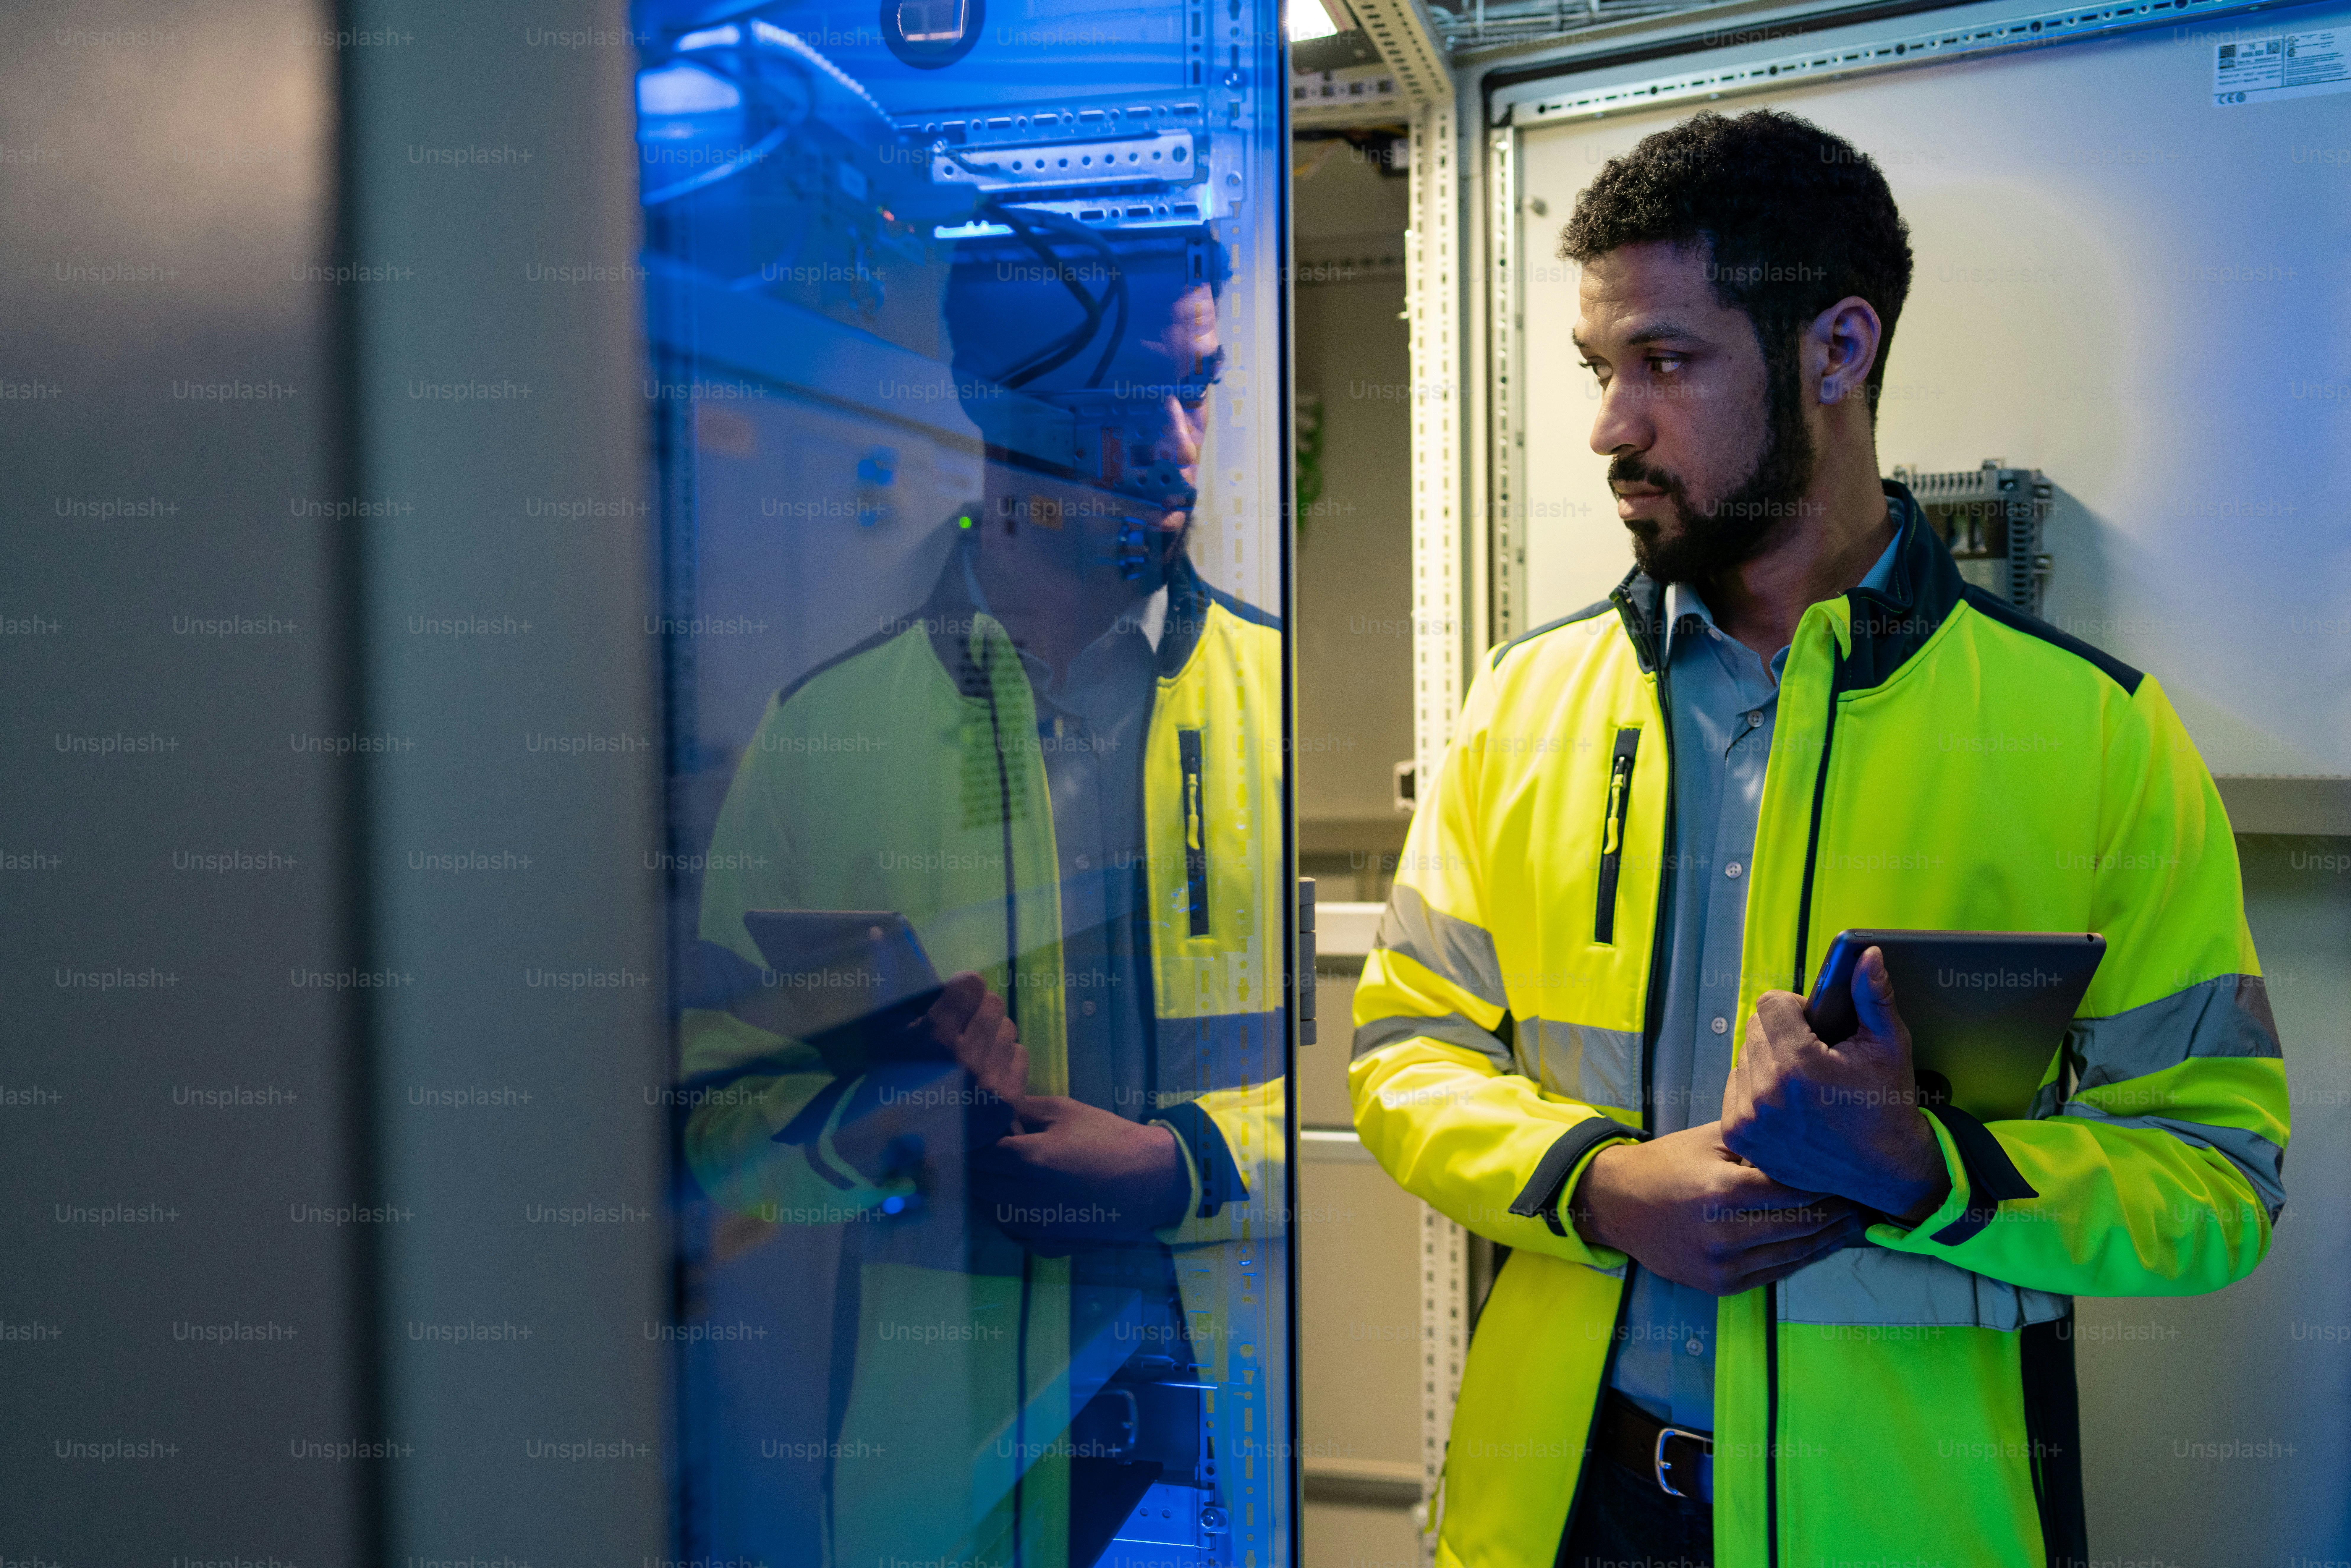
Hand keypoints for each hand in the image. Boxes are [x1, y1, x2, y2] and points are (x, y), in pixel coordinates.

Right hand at [827, 974, 1024, 1185]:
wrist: (899, 1139)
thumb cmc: (887, 1077)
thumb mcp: (881, 1028)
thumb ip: (885, 980)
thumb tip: (878, 932)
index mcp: (934, 1037)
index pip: (972, 983)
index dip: (960, 990)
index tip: (950, 1002)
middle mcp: (964, 1059)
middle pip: (993, 1004)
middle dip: (976, 1012)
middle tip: (959, 1029)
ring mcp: (988, 1082)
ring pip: (1008, 1029)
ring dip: (991, 1035)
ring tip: (969, 1052)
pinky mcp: (1005, 1102)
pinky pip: (1020, 1056)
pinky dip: (1004, 1060)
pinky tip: (981, 1072)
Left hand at [972, 1096, 1190, 1250]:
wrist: (1153, 1181)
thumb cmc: (1109, 1138)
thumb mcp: (1065, 1110)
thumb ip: (1021, 1109)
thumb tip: (990, 1111)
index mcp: (1027, 1160)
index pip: (974, 1154)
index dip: (967, 1142)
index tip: (969, 1133)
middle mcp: (1024, 1199)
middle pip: (976, 1184)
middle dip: (973, 1167)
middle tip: (980, 1153)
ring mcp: (1035, 1228)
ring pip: (988, 1211)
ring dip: (986, 1192)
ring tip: (997, 1175)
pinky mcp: (1047, 1246)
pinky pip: (1011, 1232)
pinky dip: (1006, 1216)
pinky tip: (1019, 1200)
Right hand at [1570, 1122, 1869, 1296]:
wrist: (1617, 1205)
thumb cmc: (1667, 1164)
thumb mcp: (1711, 1140)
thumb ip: (1760, 1146)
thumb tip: (1812, 1153)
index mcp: (1721, 1190)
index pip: (1796, 1192)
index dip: (1828, 1185)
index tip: (1849, 1176)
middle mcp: (1723, 1234)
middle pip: (1802, 1226)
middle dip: (1837, 1214)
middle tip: (1861, 1201)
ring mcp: (1721, 1265)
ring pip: (1794, 1254)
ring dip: (1827, 1240)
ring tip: (1851, 1224)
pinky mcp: (1719, 1285)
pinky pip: (1775, 1273)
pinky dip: (1801, 1258)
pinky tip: (1819, 1244)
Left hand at [1721, 946, 1951, 1223]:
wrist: (1886, 1169)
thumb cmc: (1887, 1105)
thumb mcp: (1889, 1046)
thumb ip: (1872, 996)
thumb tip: (1868, 954)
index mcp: (1799, 1065)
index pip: (1769, 1004)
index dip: (1795, 1008)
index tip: (1816, 1026)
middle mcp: (1766, 1094)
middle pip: (1753, 1029)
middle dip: (1782, 1033)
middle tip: (1813, 1054)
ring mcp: (1749, 1119)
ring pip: (1743, 1058)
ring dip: (1767, 1061)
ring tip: (1802, 1082)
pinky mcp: (1740, 1137)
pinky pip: (1734, 1089)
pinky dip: (1755, 1089)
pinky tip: (1787, 1101)